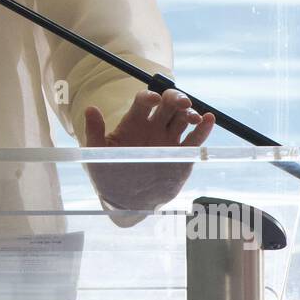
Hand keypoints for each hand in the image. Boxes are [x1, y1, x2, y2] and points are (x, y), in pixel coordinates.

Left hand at [83, 88, 215, 212]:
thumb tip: (90, 109)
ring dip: (190, 111)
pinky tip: (209, 119)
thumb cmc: (108, 175)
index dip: (149, 97)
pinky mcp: (181, 154)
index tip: (152, 100)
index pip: (144, 101)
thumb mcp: (96, 155)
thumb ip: (94, 132)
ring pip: (182, 117)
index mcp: (133, 123)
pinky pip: (195, 138)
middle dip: (175, 98)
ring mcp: (168, 139)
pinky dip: (204, 128)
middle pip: (167, 104)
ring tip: (193, 115)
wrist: (125, 201)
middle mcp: (152, 127)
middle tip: (181, 103)